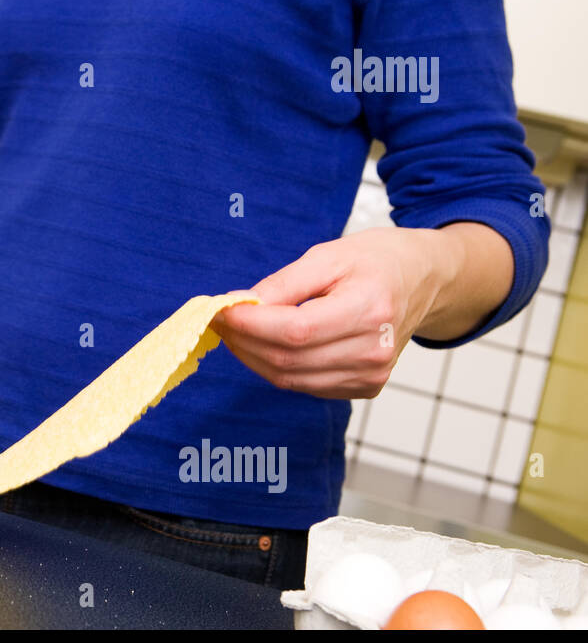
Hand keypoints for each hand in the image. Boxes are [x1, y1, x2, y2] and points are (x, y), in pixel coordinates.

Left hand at [210, 227, 457, 398]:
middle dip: (243, 341)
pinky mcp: (365, 387)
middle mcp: (374, 351)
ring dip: (252, 357)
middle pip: (288, 360)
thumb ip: (283, 284)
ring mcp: (372, 375)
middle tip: (219, 319)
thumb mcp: (328, 255)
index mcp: (369, 310)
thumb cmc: (376, 261)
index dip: (249, 325)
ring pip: (290, 379)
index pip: (294, 331)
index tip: (220, 310)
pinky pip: (305, 385)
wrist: (422, 280)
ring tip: (235, 330)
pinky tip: (264, 344)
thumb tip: (241, 306)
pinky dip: (276, 367)